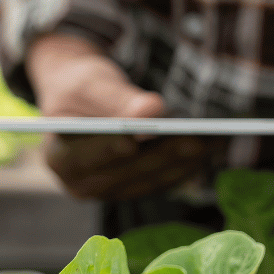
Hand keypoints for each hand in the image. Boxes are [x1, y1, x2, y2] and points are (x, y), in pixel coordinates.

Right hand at [26, 33, 215, 199]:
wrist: (82, 99)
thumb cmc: (81, 85)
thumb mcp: (90, 82)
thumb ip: (117, 98)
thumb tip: (151, 112)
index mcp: (59, 158)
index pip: (86, 157)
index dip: (112, 148)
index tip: (138, 137)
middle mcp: (81, 184)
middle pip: (126, 172)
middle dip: (162, 155)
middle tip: (197, 139)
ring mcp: (108, 191)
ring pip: (149, 181)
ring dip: (183, 162)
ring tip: (214, 142)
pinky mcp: (132, 190)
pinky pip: (162, 181)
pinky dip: (186, 165)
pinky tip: (211, 147)